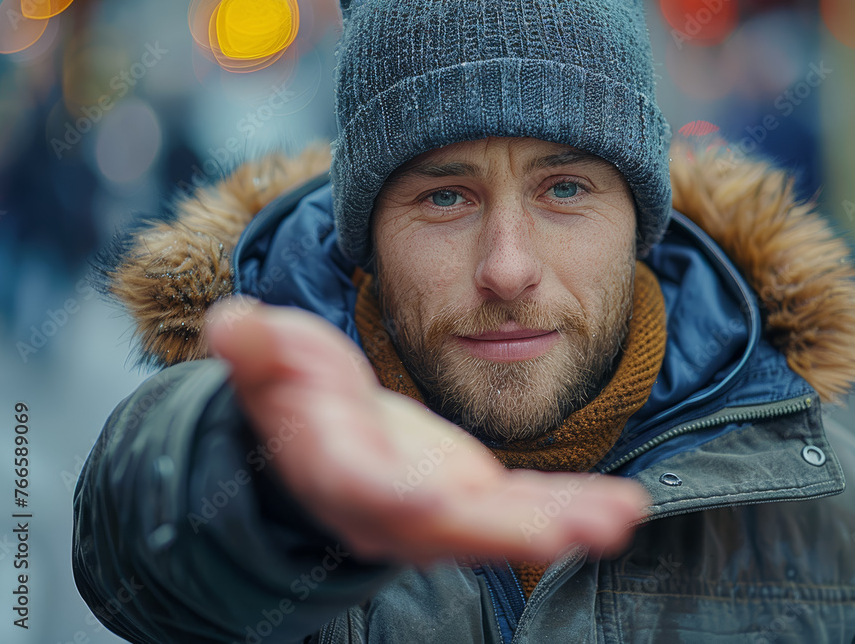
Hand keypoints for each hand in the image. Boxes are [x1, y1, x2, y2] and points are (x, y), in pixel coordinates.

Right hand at [205, 298, 649, 565]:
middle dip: (505, 531)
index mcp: (340, 472)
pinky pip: (527, 506)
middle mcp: (392, 508)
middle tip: (567, 533)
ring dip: (561, 523)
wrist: (325, 433)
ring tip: (619, 519)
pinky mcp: (474, 496)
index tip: (432, 502)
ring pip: (501, 525)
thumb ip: (256, 350)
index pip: (363, 490)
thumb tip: (231, 322)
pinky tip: (623, 506)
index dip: (394, 499)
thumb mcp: (271, 361)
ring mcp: (439, 508)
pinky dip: (573, 506)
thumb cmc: (296, 392)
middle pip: (448, 526)